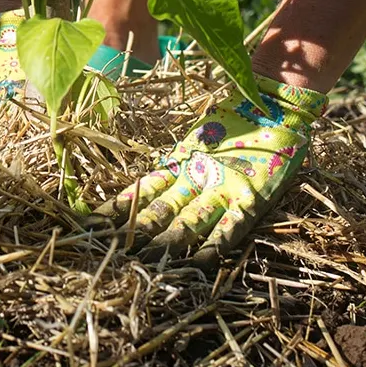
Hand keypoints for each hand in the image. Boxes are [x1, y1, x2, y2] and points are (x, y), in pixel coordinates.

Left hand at [91, 76, 327, 266]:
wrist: (275, 101)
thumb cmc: (236, 113)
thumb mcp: (199, 130)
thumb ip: (179, 149)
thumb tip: (141, 173)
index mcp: (179, 161)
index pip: (140, 190)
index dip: (116, 207)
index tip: (90, 222)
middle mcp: (193, 178)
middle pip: (157, 212)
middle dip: (133, 234)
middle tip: (106, 252)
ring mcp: (219, 188)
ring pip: (183, 221)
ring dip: (160, 242)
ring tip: (135, 261)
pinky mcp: (247, 196)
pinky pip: (228, 228)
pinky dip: (212, 248)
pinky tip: (194, 265)